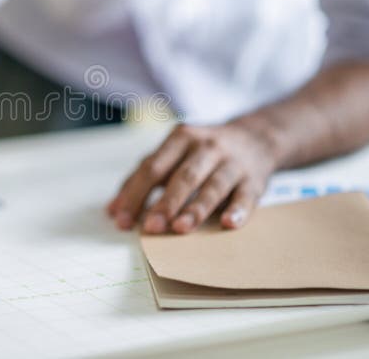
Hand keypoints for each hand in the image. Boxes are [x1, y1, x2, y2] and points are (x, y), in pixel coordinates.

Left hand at [106, 122, 277, 233]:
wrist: (255, 139)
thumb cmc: (200, 152)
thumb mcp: (172, 154)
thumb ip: (141, 178)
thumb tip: (113, 210)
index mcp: (180, 139)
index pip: (153, 167)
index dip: (136, 194)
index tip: (122, 220)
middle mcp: (207, 147)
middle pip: (183, 177)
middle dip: (166, 203)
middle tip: (151, 228)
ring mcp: (232, 163)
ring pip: (213, 186)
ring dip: (196, 208)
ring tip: (180, 228)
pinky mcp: (254, 180)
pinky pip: (245, 197)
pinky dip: (238, 211)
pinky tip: (228, 224)